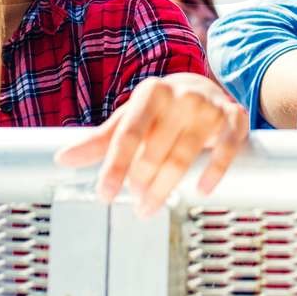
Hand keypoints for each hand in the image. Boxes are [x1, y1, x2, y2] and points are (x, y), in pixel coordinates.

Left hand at [54, 73, 247, 215]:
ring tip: (149, 208)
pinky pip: (226, 148)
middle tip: (134, 204)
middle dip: (141, 182)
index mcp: (151, 93)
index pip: (129, 134)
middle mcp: (182, 96)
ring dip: (166, 186)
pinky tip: (201, 191)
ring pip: (186, 155)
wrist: (205, 88)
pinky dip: (214, 171)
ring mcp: (210, 106)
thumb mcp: (130, 119)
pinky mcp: (235, 118)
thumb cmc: (160, 111)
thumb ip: (99, 140)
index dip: (115, 167)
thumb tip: (61, 159)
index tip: (104, 195)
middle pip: (156, 150)